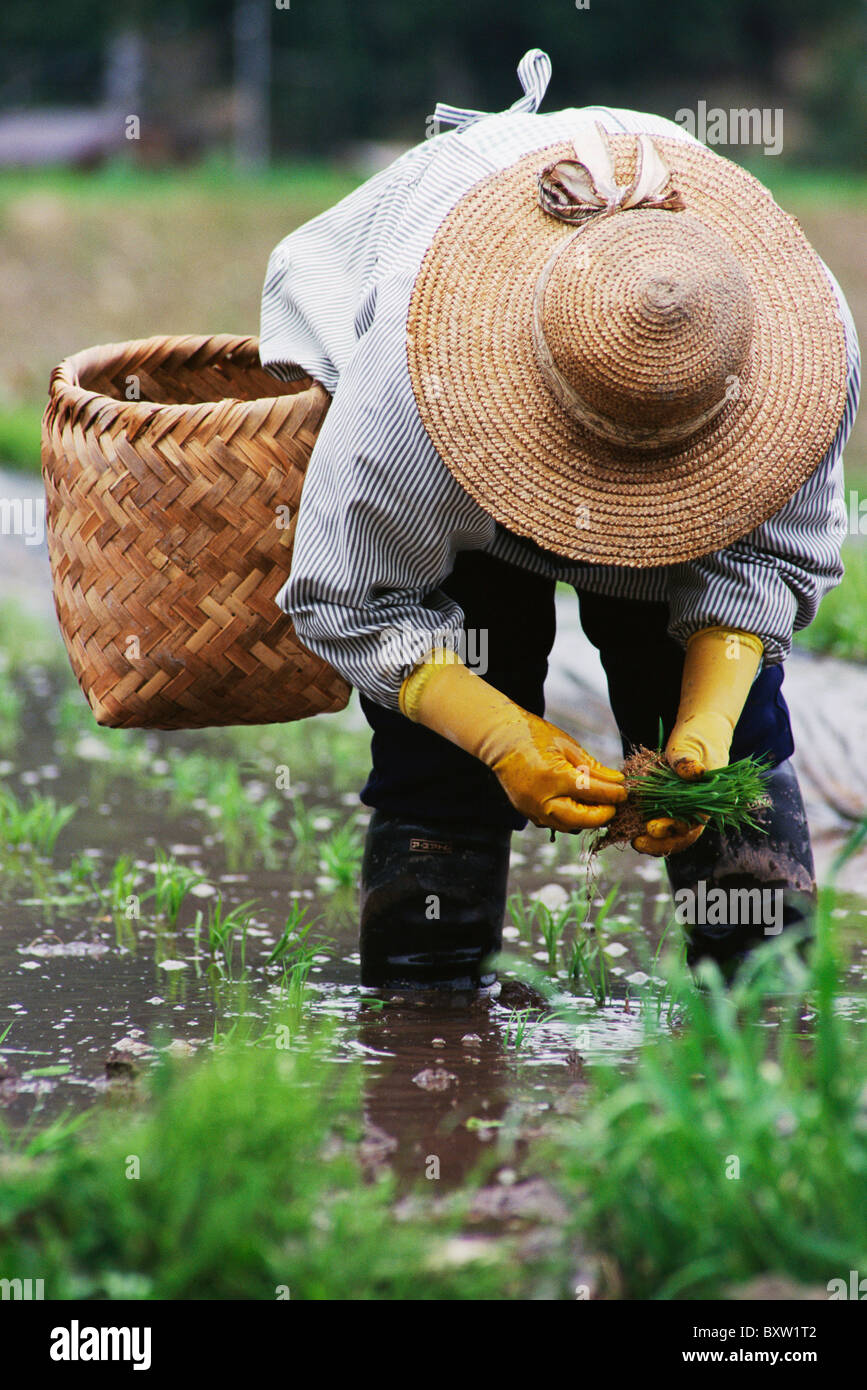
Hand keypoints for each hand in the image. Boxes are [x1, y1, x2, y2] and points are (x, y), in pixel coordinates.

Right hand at [399, 649, 625, 832]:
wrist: (500, 740)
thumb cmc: (536, 736)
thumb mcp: (568, 746)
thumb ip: (593, 767)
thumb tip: (617, 782)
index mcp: (554, 777)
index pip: (594, 793)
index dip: (614, 794)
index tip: (625, 792)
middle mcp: (542, 799)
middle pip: (582, 820)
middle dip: (603, 815)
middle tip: (614, 806)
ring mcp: (532, 809)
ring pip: (568, 826)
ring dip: (587, 820)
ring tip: (599, 806)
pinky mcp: (527, 813)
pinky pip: (553, 823)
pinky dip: (569, 819)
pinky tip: (577, 806)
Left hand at [630, 626, 763, 856]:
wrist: (701, 730)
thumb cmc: (700, 736)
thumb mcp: (694, 744)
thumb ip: (689, 759)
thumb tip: (692, 773)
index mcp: (707, 801)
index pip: (691, 826)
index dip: (672, 831)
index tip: (651, 829)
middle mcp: (694, 809)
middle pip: (678, 836)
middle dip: (657, 843)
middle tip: (636, 843)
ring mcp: (681, 807)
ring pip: (667, 831)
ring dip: (648, 838)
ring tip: (626, 837)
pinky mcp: (667, 802)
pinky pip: (656, 817)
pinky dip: (642, 822)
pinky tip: (625, 822)